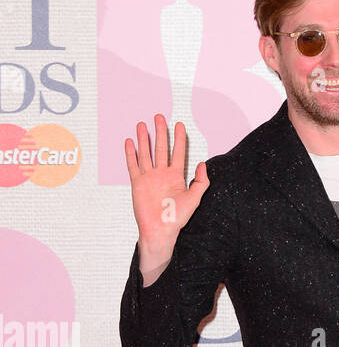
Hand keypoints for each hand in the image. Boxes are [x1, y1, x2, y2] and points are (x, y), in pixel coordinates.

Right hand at [125, 115, 208, 282]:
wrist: (160, 230)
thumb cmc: (177, 218)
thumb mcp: (194, 199)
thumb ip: (200, 182)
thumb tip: (201, 164)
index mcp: (176, 177)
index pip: (178, 153)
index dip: (179, 139)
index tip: (180, 124)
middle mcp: (162, 174)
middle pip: (161, 148)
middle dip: (161, 132)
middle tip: (159, 116)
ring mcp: (149, 177)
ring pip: (146, 153)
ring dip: (144, 139)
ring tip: (142, 124)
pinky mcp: (137, 183)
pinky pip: (133, 165)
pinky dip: (131, 153)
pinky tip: (129, 141)